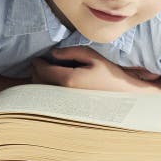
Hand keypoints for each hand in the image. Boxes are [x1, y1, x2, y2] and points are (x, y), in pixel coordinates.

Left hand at [30, 46, 155, 92]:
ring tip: (47, 73)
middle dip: (37, 71)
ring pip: (43, 92)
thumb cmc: (109, 75)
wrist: (123, 96)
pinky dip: (48, 90)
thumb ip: (71, 52)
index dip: (37, 63)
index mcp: (68, 80)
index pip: (43, 70)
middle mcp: (64, 94)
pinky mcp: (69, 108)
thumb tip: (54, 53)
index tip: (38, 58)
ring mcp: (65, 103)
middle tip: (41, 63)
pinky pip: (51, 99)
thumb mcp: (92, 57)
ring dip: (41, 81)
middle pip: (39, 81)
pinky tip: (55, 84)